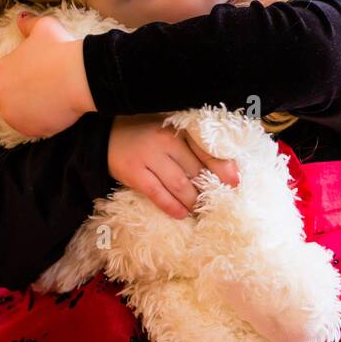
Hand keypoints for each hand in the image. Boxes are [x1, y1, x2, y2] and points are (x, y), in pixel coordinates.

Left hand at [0, 11, 94, 137]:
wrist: (81, 76)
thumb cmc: (61, 49)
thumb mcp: (44, 28)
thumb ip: (28, 24)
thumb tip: (21, 16)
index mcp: (0, 70)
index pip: (1, 80)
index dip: (18, 79)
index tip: (35, 77)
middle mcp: (0, 95)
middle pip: (2, 102)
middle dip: (16, 99)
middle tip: (41, 93)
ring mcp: (13, 115)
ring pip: (18, 117)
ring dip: (29, 112)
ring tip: (52, 102)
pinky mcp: (29, 130)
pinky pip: (34, 129)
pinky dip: (43, 123)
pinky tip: (58, 111)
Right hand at [107, 114, 240, 218]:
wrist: (105, 134)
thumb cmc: (146, 132)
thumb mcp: (170, 131)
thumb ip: (195, 145)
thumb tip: (228, 170)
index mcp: (178, 128)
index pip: (206, 150)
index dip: (222, 168)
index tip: (235, 182)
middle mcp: (166, 141)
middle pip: (195, 170)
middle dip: (207, 189)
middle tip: (216, 202)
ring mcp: (149, 157)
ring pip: (179, 185)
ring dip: (192, 201)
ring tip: (199, 209)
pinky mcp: (134, 173)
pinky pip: (157, 194)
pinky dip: (171, 206)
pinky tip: (181, 214)